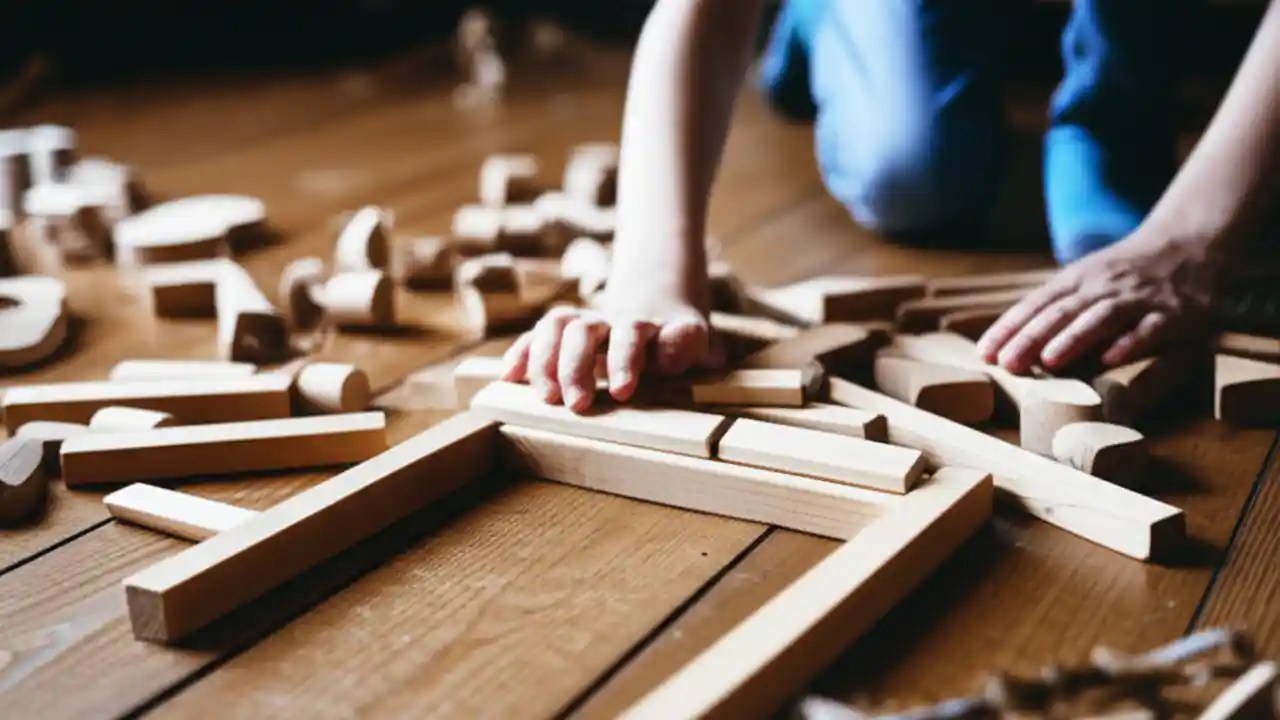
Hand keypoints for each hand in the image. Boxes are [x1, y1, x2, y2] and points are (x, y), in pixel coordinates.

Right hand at [502, 294, 722, 413]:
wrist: (661, 304)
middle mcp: (613, 320)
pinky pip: (538, 334)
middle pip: (586, 331)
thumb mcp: (703, 343)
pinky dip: (522, 353)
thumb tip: (666, 355)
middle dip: (576, 367)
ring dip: (546, 361)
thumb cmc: (682, 340)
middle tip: (577, 405)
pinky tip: (510, 376)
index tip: (621, 391)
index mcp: (650, 325)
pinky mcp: (566, 332)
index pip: (634, 334)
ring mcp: (587, 323)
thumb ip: (689, 345)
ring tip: (546, 398)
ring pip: (558, 326)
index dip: (626, 360)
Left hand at [977, 229, 1226, 372]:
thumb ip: (1056, 306)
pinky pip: (1149, 329)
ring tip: (1049, 361)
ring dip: (1074, 338)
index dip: (1010, 328)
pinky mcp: (1171, 313)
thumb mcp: (1086, 279)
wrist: (1188, 242)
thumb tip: (1011, 340)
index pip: (1036, 304)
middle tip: (1007, 363)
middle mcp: (1102, 287)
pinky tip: (1111, 359)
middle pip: (1061, 312)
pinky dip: (1129, 343)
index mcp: (1077, 280)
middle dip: (1031, 338)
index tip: (985, 352)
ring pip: (1101, 317)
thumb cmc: (1124, 271)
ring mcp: (1136, 298)